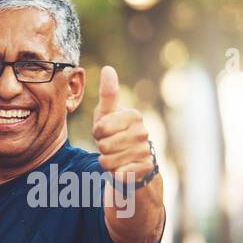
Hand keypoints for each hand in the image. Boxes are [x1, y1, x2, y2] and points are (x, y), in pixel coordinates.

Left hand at [92, 65, 153, 190]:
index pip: (100, 128)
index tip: (105, 132)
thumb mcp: (107, 115)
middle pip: (103, 145)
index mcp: (133, 116)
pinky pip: (117, 174)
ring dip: (106, 162)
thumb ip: (108, 94)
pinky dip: (114, 174)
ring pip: (108, 161)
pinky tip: (122, 169)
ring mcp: (145, 151)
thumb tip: (108, 68)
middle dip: (101, 149)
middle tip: (111, 147)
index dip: (97, 133)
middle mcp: (142, 132)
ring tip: (115, 157)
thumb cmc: (115, 135)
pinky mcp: (144, 169)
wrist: (132, 163)